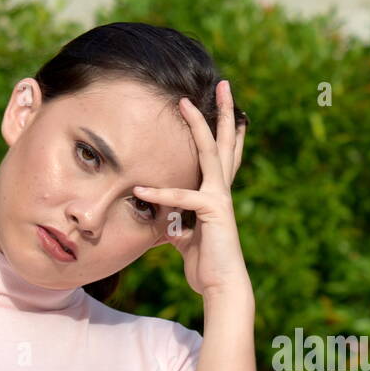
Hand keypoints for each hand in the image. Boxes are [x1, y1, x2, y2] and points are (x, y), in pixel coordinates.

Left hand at [132, 80, 250, 299]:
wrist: (221, 286)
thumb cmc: (204, 264)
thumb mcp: (185, 235)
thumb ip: (175, 218)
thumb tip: (159, 214)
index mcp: (218, 194)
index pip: (225, 155)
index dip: (227, 130)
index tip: (229, 107)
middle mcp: (223, 191)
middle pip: (226, 142)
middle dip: (225, 112)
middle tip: (225, 84)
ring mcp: (220, 199)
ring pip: (211, 153)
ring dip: (199, 126)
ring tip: (186, 102)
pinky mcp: (213, 212)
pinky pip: (182, 197)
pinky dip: (159, 195)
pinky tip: (140, 190)